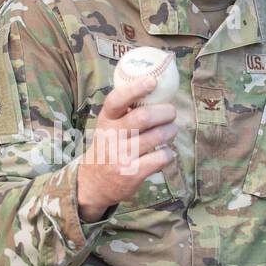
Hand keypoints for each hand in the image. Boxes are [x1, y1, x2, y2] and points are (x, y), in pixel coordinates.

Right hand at [76, 75, 176, 221]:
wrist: (93, 183)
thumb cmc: (108, 147)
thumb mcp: (107, 127)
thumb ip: (124, 111)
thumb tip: (155, 89)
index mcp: (106, 120)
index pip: (117, 100)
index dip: (136, 88)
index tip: (152, 81)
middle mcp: (112, 137)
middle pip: (144, 117)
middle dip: (165, 112)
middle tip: (171, 113)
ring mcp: (122, 156)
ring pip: (157, 136)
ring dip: (171, 131)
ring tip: (172, 130)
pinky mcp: (133, 173)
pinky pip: (161, 157)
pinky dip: (169, 153)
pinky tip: (167, 152)